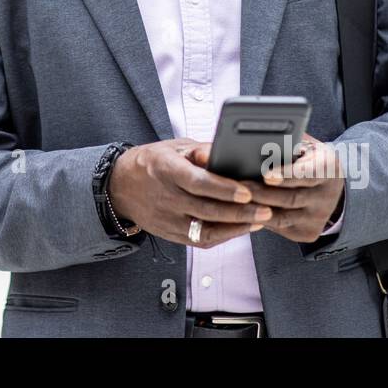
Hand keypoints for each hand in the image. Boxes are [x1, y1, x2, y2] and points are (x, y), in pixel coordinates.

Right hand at [107, 138, 270, 247]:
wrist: (120, 187)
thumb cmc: (152, 162)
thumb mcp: (173, 147)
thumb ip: (200, 150)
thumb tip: (225, 151)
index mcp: (166, 170)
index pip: (197, 182)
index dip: (223, 189)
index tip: (247, 191)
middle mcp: (166, 198)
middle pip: (207, 210)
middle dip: (239, 212)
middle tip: (267, 209)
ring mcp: (167, 220)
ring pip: (205, 230)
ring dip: (235, 227)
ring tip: (260, 220)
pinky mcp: (170, 234)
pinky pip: (200, 240)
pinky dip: (223, 236)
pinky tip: (241, 228)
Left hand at [187, 133, 345, 243]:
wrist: (330, 186)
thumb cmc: (306, 157)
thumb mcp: (303, 145)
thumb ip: (283, 143)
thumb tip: (248, 142)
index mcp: (328, 168)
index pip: (309, 173)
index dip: (287, 175)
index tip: (266, 175)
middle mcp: (327, 196)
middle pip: (291, 198)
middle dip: (263, 193)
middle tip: (238, 186)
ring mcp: (318, 217)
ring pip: (282, 217)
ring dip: (256, 209)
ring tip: (234, 199)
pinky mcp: (307, 232)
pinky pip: (279, 228)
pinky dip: (259, 220)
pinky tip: (241, 213)